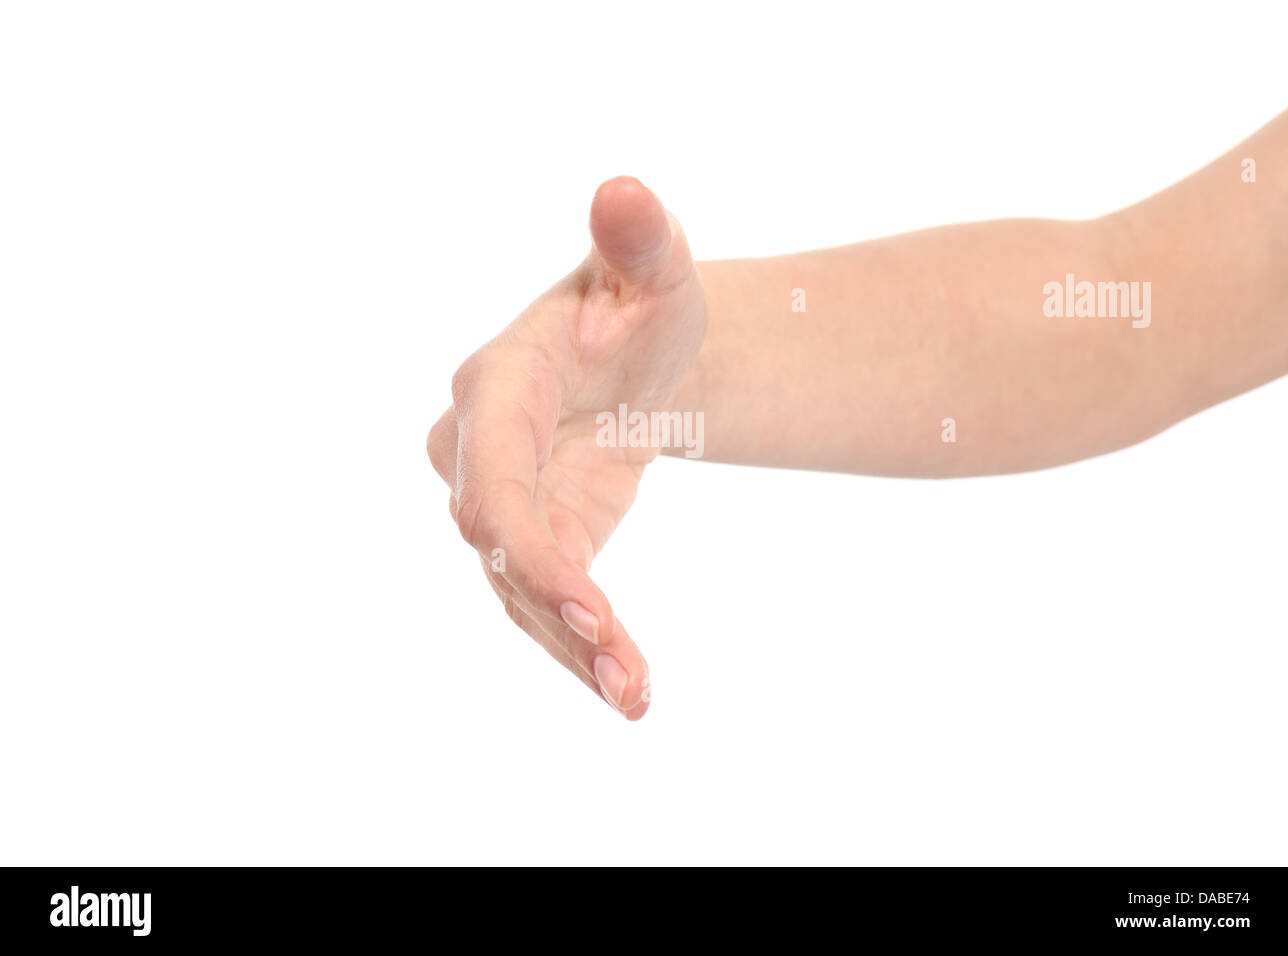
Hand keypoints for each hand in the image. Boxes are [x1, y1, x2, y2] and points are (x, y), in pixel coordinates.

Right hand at [427, 178, 706, 718]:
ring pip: (518, 589)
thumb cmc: (642, 305)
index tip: (592, 606)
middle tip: (625, 673)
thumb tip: (625, 194)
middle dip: (556, 612)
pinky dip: (581, 647)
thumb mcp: (655, 271)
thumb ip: (641, 241)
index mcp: (498, 386)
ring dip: (574, 649)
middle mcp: (478, 448)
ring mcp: (498, 499)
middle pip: (498, 546)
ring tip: (636, 699)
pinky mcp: (530, 537)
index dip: (531, 546)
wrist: (639, 357)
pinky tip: (628, 692)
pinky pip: (543, 601)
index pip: (491, 479)